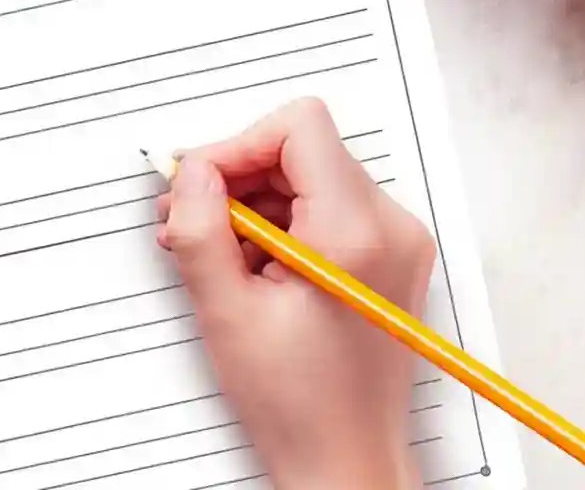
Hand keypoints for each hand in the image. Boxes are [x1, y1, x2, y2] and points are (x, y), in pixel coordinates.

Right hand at [158, 99, 435, 489]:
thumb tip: (193, 173)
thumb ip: (200, 228)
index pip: (300, 127)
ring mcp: (396, 241)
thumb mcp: (226, 311)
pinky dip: (280, 226)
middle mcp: (390, 226)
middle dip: (237, 178)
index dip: (238, 146)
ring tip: (213, 253)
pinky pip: (327, 210)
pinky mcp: (388, 257)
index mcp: (355, 234)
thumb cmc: (298, 404)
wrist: (346, 458)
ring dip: (254, 205)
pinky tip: (246, 267)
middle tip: (188, 217)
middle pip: (302, 151)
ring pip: (310, 179)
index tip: (200, 182)